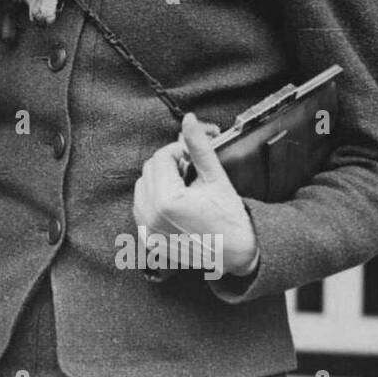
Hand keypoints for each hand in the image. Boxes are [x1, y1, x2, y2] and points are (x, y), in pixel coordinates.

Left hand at [133, 112, 258, 278]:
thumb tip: (189, 120)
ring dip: (159, 180)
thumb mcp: (215, 179)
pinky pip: (141, 207)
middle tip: (190, 171)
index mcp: (166, 200)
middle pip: (149, 170)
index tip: (192, 156)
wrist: (236, 256)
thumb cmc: (230, 220)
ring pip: (142, 187)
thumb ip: (199, 147)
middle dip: (168, 164)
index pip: (161, 157)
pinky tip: (175, 203)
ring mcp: (147, 229)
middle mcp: (151, 216)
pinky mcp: (148, 239)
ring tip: (184, 188)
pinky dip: (154, 199)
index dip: (177, 151)